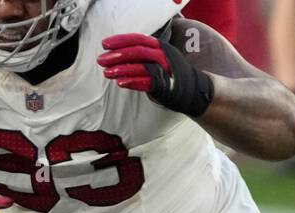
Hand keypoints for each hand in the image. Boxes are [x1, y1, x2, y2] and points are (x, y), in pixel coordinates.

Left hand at [98, 34, 214, 116]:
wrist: (193, 90)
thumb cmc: (169, 75)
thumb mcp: (156, 60)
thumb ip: (141, 56)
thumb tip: (116, 56)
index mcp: (160, 47)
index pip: (138, 39)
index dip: (121, 40)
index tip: (105, 44)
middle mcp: (163, 56)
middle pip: (138, 51)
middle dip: (118, 55)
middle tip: (101, 60)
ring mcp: (165, 70)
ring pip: (142, 66)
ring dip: (122, 69)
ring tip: (107, 73)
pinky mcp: (165, 86)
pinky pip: (148, 82)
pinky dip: (133, 82)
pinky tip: (120, 83)